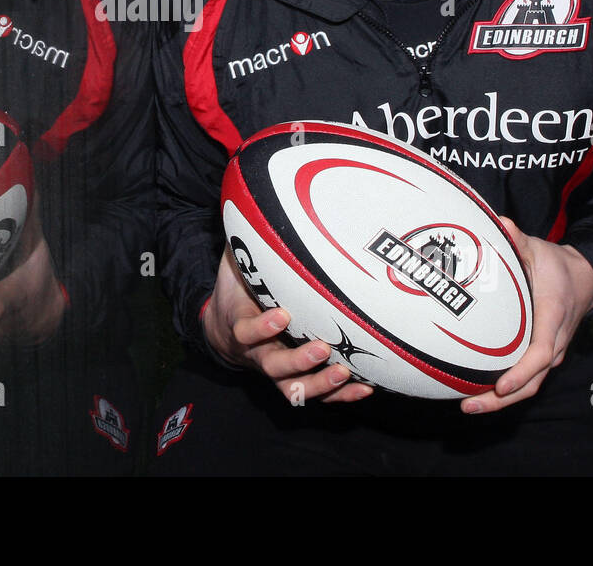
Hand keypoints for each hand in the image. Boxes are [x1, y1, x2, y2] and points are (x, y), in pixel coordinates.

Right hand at [202, 247, 371, 404]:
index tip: (281, 314)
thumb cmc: (238, 288)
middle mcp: (258, 352)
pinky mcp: (296, 376)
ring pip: (294, 388)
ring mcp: (278, 368)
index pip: (245, 332)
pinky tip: (365, 388)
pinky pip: (317, 393)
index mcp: (240, 324)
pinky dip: (340, 395)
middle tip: (321, 348)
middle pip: (273, 367)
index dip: (261, 328)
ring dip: (320, 383)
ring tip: (346, 372)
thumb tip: (250, 198)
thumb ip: (243, 240)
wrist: (227, 326)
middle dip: (298, 361)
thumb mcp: (234, 262)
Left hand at [461, 215, 592, 413]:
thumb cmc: (554, 263)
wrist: (583, 279)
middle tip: (469, 405)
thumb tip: (501, 223)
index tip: (501, 385)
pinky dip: (506, 390)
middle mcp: (555, 340)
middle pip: (533, 379)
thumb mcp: (537, 247)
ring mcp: (551, 351)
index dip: (522, 371)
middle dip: (504, 398)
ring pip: (530, 384)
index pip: (542, 351)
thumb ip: (518, 238)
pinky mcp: (543, 355)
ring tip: (468, 406)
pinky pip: (526, 378)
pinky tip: (478, 392)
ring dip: (502, 400)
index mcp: (552, 316)